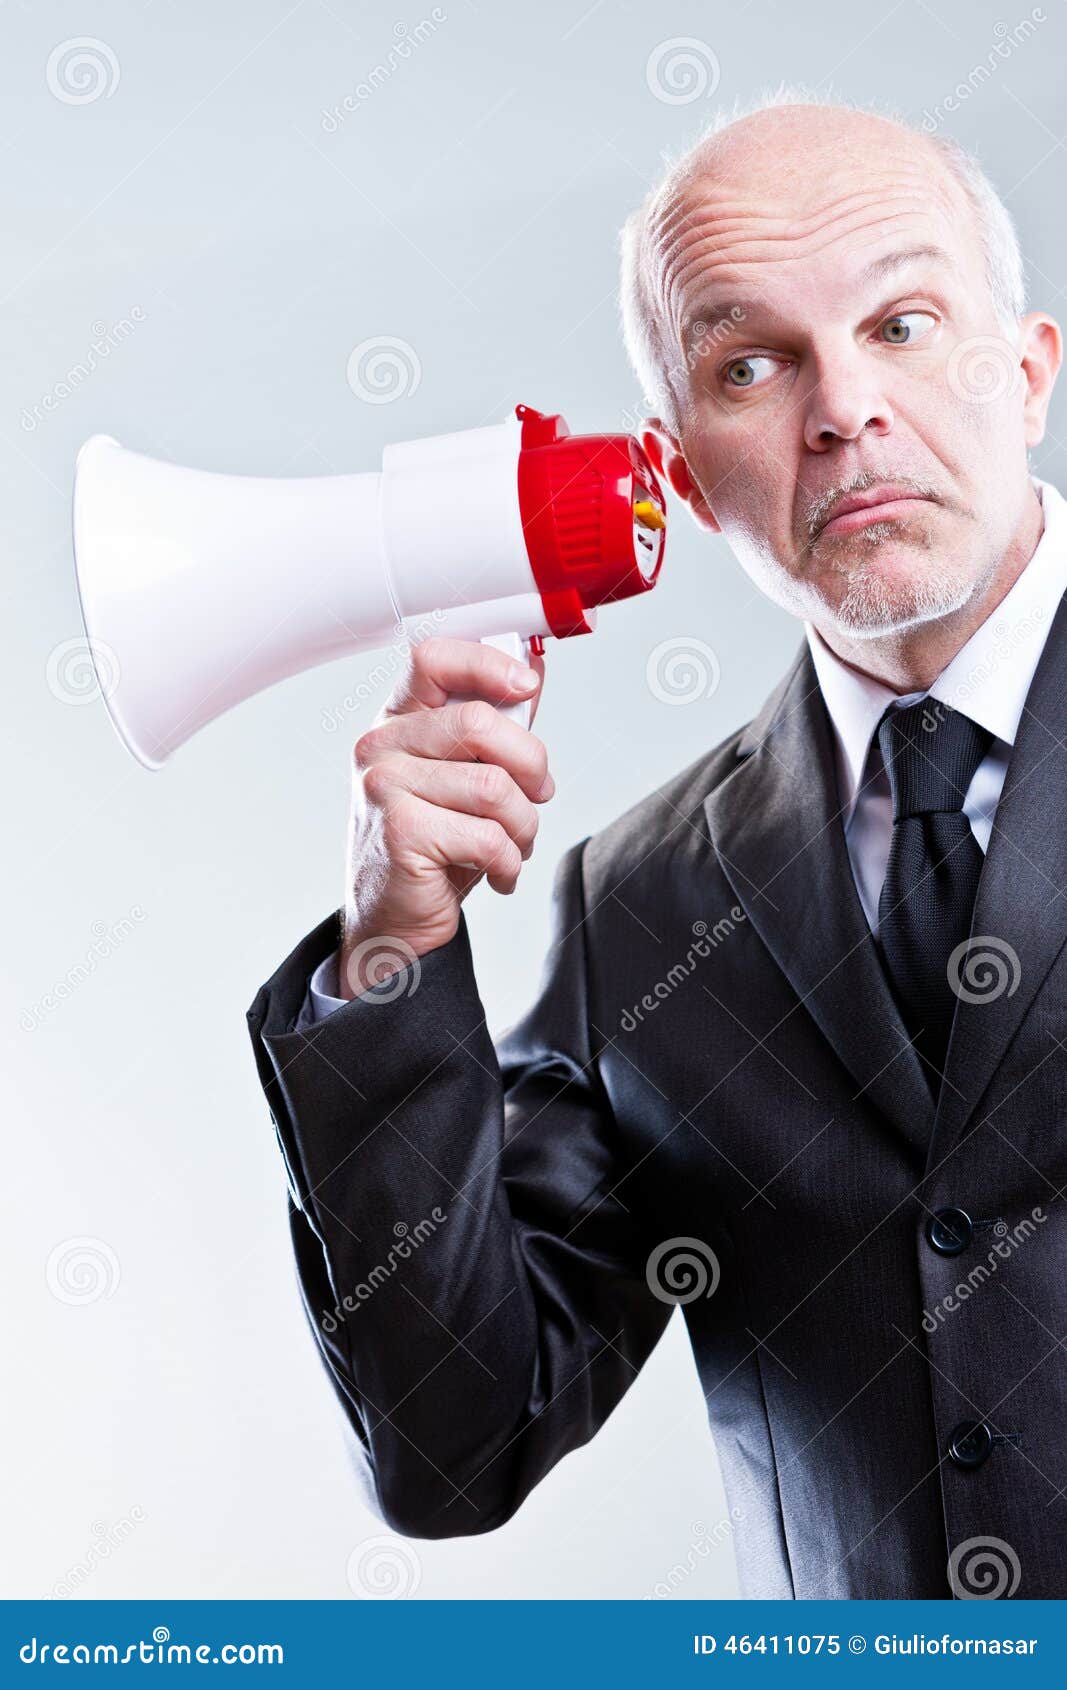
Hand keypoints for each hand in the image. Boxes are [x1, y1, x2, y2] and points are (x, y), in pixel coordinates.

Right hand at [340, 636, 551, 997]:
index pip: (434, 659)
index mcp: (396, 722)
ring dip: (524, 826)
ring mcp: (383, 788)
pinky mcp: (401, 832)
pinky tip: (497, 873)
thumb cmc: (433, 849)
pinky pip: (488, 835)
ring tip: (513, 846)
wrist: (393, 925)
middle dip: (531, 765)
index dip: (488, 663)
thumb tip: (534, 670)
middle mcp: (380, 747)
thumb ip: (492, 729)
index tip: (526, 687)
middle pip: (481, 723)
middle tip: (537, 795)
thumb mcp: (462, 779)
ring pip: (495, 787)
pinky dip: (508, 862)